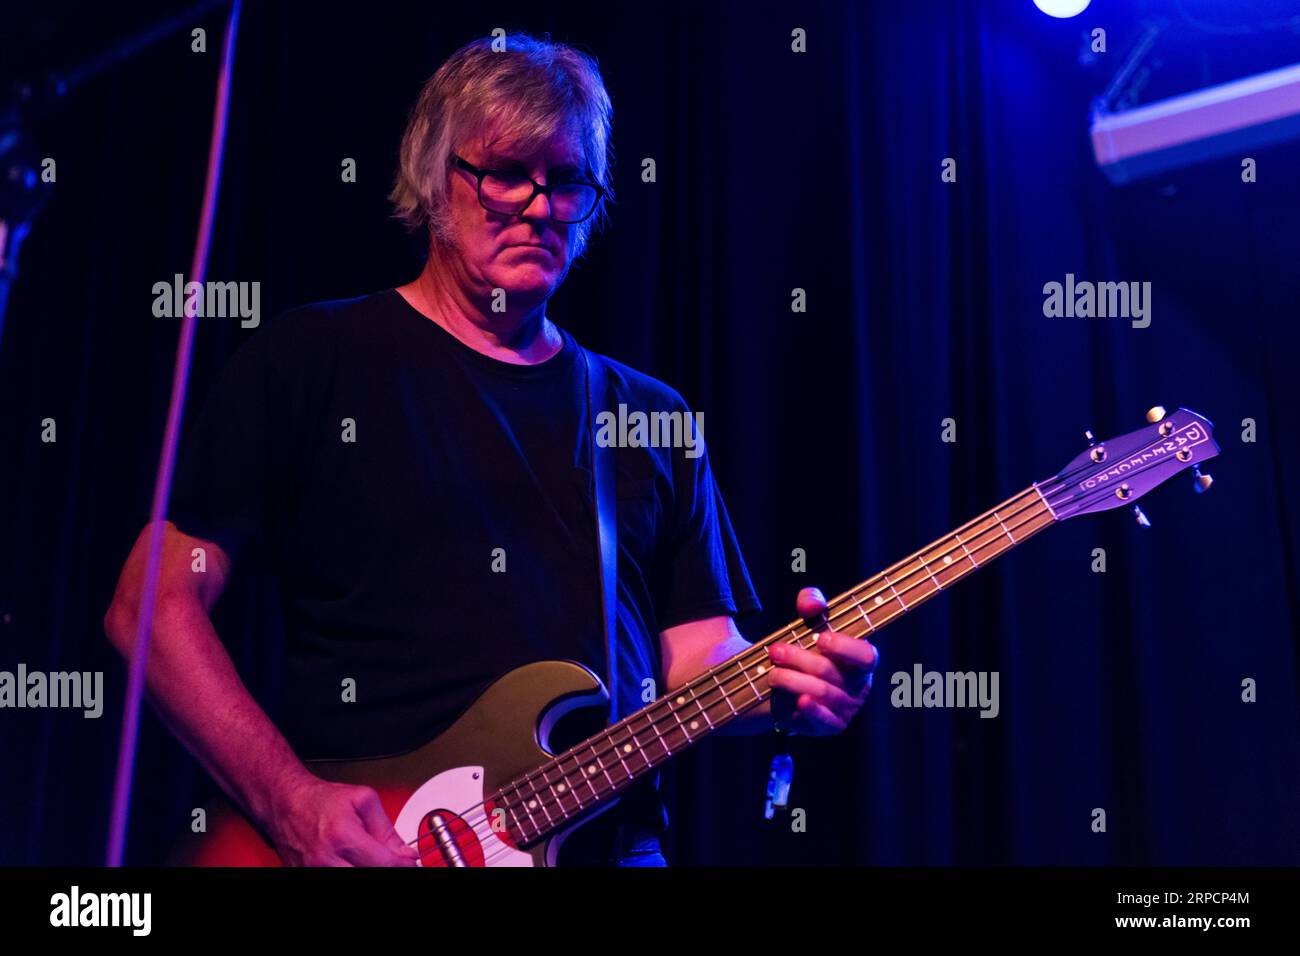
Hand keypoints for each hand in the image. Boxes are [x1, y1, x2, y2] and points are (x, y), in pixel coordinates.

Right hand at [266, 776, 419, 866]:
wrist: (287, 804)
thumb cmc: (321, 801)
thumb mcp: (363, 801)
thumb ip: (387, 829)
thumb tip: (404, 853)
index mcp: (342, 836)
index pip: (384, 863)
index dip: (402, 865)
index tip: (410, 862)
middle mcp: (326, 859)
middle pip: (370, 875)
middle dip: (385, 868)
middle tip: (391, 861)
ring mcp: (315, 871)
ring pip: (355, 880)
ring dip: (368, 869)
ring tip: (371, 858)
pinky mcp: (308, 876)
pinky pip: (339, 879)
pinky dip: (352, 870)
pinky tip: (355, 861)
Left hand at [767, 587, 878, 735]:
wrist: (789, 686)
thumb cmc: (807, 648)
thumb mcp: (809, 621)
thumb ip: (811, 602)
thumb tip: (812, 603)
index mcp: (862, 660)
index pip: (866, 656)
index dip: (845, 647)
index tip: (820, 638)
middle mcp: (860, 686)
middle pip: (830, 672)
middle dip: (798, 659)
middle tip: (774, 651)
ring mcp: (847, 708)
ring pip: (821, 693)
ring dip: (791, 680)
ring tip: (771, 673)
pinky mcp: (831, 726)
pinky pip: (823, 721)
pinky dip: (811, 710)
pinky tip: (798, 701)